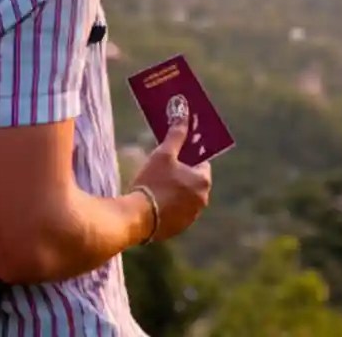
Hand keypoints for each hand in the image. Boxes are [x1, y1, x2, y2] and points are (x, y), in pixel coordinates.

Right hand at [131, 118, 211, 242]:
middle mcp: (203, 199)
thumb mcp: (164, 154)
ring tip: (155, 185)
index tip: (174, 154)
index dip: (187, 156)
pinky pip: (176, 211)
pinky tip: (152, 201)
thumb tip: (184, 113)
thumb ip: (176, 134)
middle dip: (180, 174)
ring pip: (185, 197)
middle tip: (162, 168)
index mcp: (203, 180)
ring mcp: (191, 216)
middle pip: (193, 180)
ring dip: (175, 191)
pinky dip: (168, 206)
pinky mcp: (179, 228)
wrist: (137, 217)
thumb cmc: (153, 182)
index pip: (201, 162)